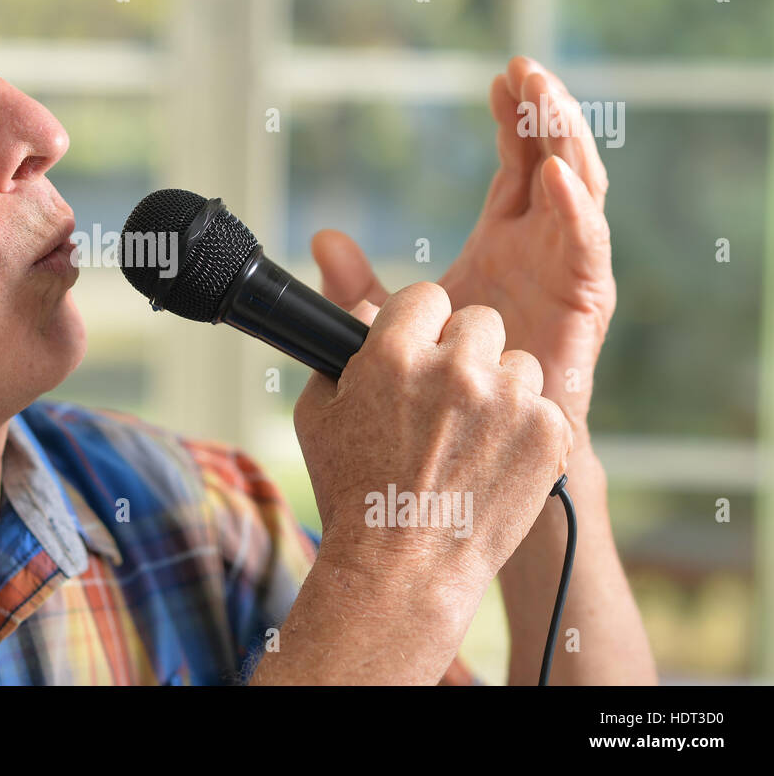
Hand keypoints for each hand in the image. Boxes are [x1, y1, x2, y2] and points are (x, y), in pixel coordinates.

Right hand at [293, 282, 572, 636]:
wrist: (405, 568)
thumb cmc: (353, 494)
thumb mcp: (318, 415)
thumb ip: (340, 356)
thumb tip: (367, 318)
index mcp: (394, 354)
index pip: (426, 296)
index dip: (421, 325)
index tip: (420, 353)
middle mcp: (455, 367)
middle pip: (479, 321)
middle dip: (465, 352)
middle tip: (449, 399)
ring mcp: (507, 399)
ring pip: (518, 361)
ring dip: (501, 388)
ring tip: (473, 436)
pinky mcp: (547, 432)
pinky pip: (544, 404)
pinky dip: (527, 429)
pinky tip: (496, 460)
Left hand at [313, 56, 614, 433]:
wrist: (479, 457)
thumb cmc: (445, 393)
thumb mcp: (392, 330)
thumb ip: (358, 286)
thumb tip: (322, 239)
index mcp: (505, 243)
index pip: (516, 165)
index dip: (512, 122)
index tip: (497, 80)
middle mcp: (543, 250)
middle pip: (554, 163)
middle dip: (545, 113)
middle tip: (525, 69)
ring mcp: (567, 274)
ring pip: (579, 192)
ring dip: (564, 142)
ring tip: (544, 97)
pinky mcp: (582, 307)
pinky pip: (586, 249)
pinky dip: (575, 209)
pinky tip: (554, 176)